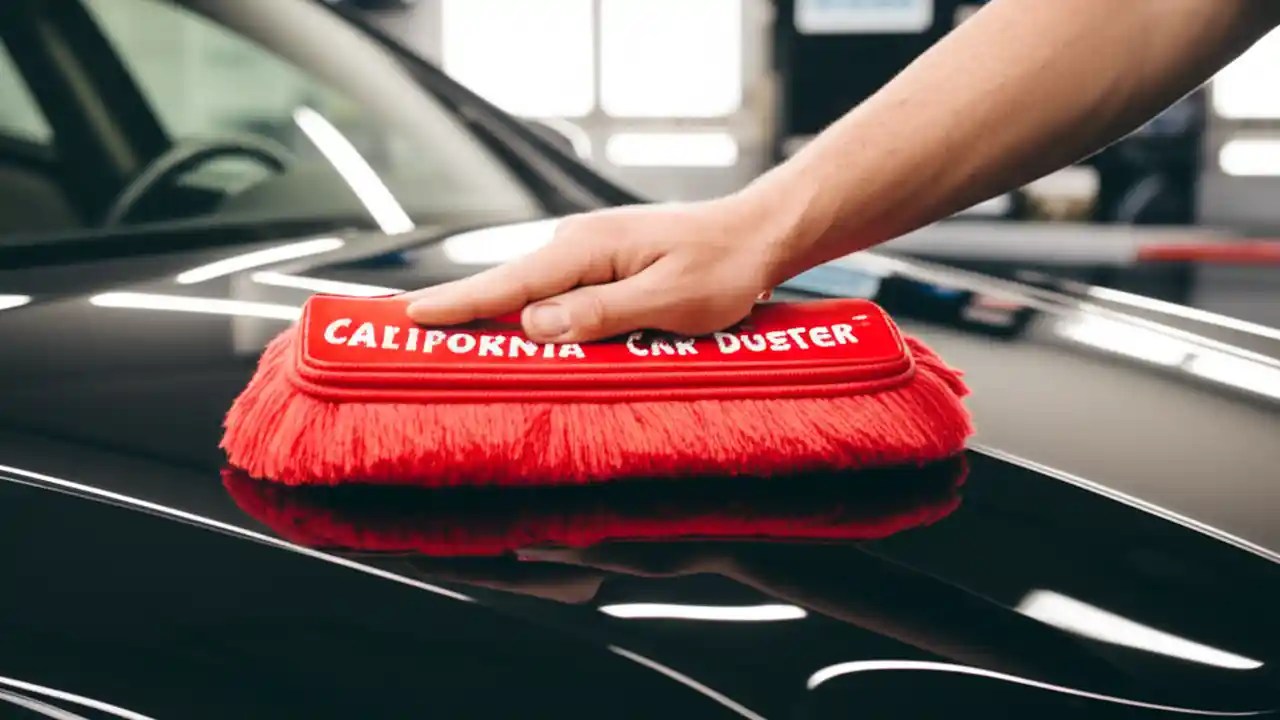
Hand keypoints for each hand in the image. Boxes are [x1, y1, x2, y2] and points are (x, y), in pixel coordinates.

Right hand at [404, 195, 793, 342]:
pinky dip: (530, 314)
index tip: (408, 316)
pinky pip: (555, 295)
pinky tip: (514, 334)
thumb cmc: (721, 268)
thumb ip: (601, 313)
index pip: (510, 283)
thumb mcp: (668, 300)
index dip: (459, 303)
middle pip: (509, 287)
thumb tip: (536, 325)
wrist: (755, 235)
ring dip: (495, 317)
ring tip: (445, 338)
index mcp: (588, 248)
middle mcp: (578, 243)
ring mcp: (588, 252)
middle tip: (407, 334)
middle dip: (461, 311)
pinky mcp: (600, 266)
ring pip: (531, 293)